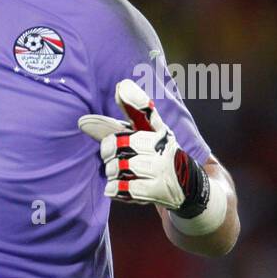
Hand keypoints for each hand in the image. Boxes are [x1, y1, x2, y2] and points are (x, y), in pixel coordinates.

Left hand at [78, 79, 209, 217]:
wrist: (189, 188)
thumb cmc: (156, 157)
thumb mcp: (144, 137)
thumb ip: (116, 125)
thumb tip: (88, 116)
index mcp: (159, 130)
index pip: (146, 112)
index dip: (133, 99)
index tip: (121, 86)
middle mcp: (163, 146)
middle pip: (120, 142)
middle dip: (109, 151)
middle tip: (112, 157)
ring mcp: (161, 169)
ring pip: (119, 166)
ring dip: (112, 172)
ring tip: (120, 174)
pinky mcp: (157, 190)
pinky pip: (123, 188)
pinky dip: (114, 189)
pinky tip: (119, 188)